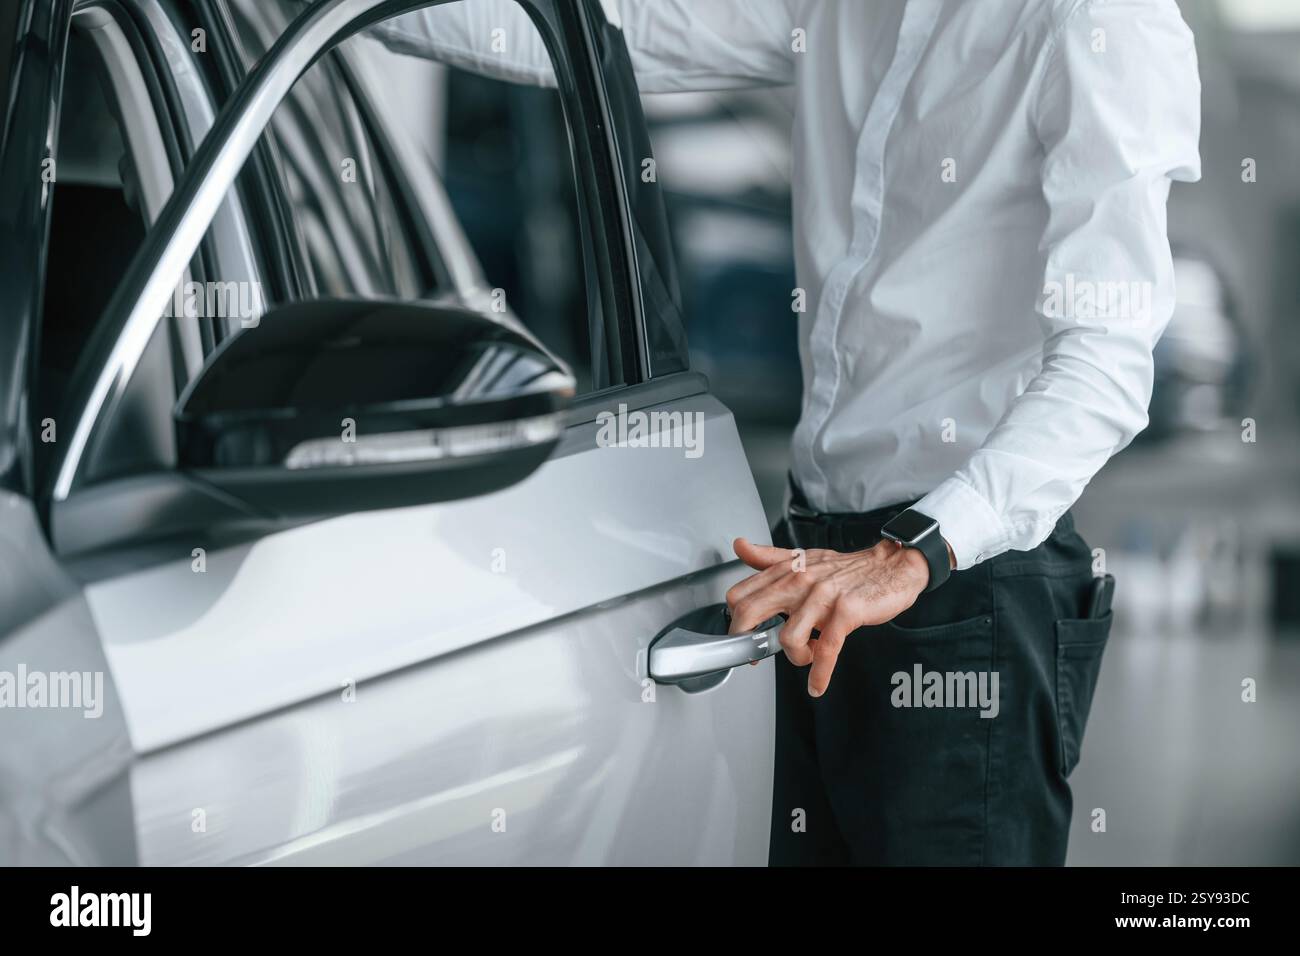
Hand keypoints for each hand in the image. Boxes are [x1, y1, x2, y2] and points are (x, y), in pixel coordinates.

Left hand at [726, 537, 934, 696]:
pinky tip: (818, 684)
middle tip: (756, 657)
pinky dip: (820, 673)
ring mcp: (822, 596)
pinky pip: (826, 649)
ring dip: (794, 658)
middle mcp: (799, 580)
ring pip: (788, 637)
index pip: (740, 595)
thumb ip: (769, 557)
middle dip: (748, 642)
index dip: (734, 621)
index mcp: (786, 571)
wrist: (892, 566)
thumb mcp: (805, 558)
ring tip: (806, 657)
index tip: (741, 638)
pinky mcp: (846, 612)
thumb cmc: (848, 569)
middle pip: (751, 612)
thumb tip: (739, 546)